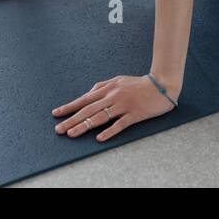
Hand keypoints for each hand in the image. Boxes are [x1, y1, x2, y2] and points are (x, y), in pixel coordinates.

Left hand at [52, 74, 177, 142]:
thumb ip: (103, 86)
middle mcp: (113, 96)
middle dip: (71, 119)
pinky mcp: (135, 114)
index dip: (70, 106)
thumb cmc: (139, 83)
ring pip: (100, 117)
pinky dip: (109, 131)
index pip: (85, 99)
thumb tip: (88, 93)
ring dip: (84, 126)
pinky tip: (99, 138)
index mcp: (108, 88)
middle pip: (88, 109)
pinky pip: (120, 124)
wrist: (162, 84)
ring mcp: (124, 105)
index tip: (56, 114)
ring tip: (71, 133)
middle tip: (58, 129)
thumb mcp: (119, 80)